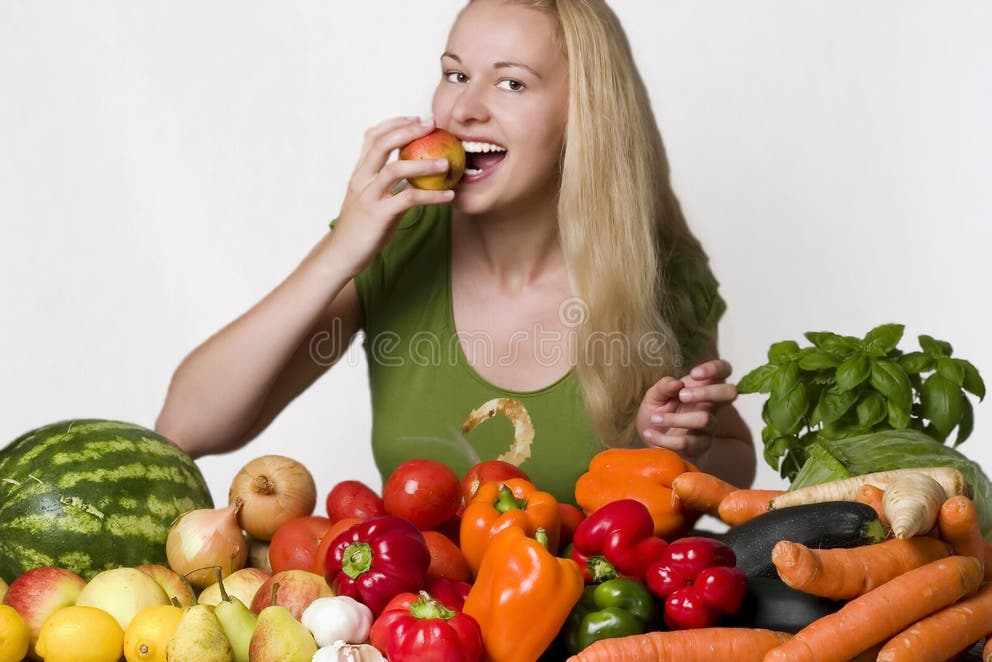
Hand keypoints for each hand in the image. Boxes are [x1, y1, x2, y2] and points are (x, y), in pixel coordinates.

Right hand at [329, 116, 456, 276]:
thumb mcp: (373, 199)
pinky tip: (448, 196)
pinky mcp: (378, 215)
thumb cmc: (362, 229)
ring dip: (423, 163)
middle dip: (407, 130)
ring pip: (395, 169)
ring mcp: (368, 196)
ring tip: (446, 163)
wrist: (342, 255)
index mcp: (359, 173)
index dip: (394, 123)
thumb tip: (417, 173)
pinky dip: (431, 195)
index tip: (416, 118)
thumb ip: (390, 185)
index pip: (371, 138)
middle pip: (381, 144)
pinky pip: (408, 199)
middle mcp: (361, 180)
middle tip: (432, 125)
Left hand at [636, 359, 738, 458]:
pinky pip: (687, 442)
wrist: (651, 441)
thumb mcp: (654, 396)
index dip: (715, 368)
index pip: (724, 370)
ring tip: (655, 419)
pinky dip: (664, 438)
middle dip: (707, 392)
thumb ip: (664, 387)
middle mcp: (711, 406)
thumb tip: (677, 384)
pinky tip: (650, 434)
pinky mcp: (701, 447)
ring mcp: (709, 427)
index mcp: (702, 387)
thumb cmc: (657, 413)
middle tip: (682, 396)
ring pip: (705, 419)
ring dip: (676, 419)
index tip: (694, 374)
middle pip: (730, 393)